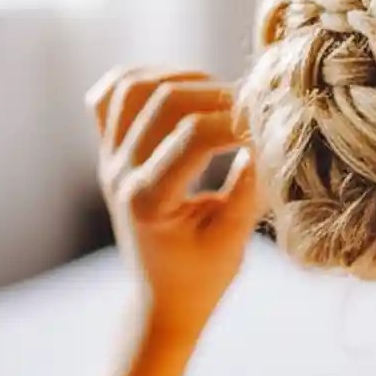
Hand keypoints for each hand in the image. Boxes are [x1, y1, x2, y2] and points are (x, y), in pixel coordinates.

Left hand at [86, 67, 262, 335]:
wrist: (163, 297)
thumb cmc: (203, 277)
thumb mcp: (232, 241)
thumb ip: (247, 189)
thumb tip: (265, 135)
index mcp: (149, 201)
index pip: (194, 135)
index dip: (237, 121)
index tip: (268, 126)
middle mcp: (120, 174)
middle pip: (164, 99)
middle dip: (215, 94)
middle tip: (249, 108)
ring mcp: (108, 159)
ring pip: (132, 87)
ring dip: (180, 78)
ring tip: (216, 95)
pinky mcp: (108, 150)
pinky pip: (107, 96)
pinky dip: (140, 79)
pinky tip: (175, 87)